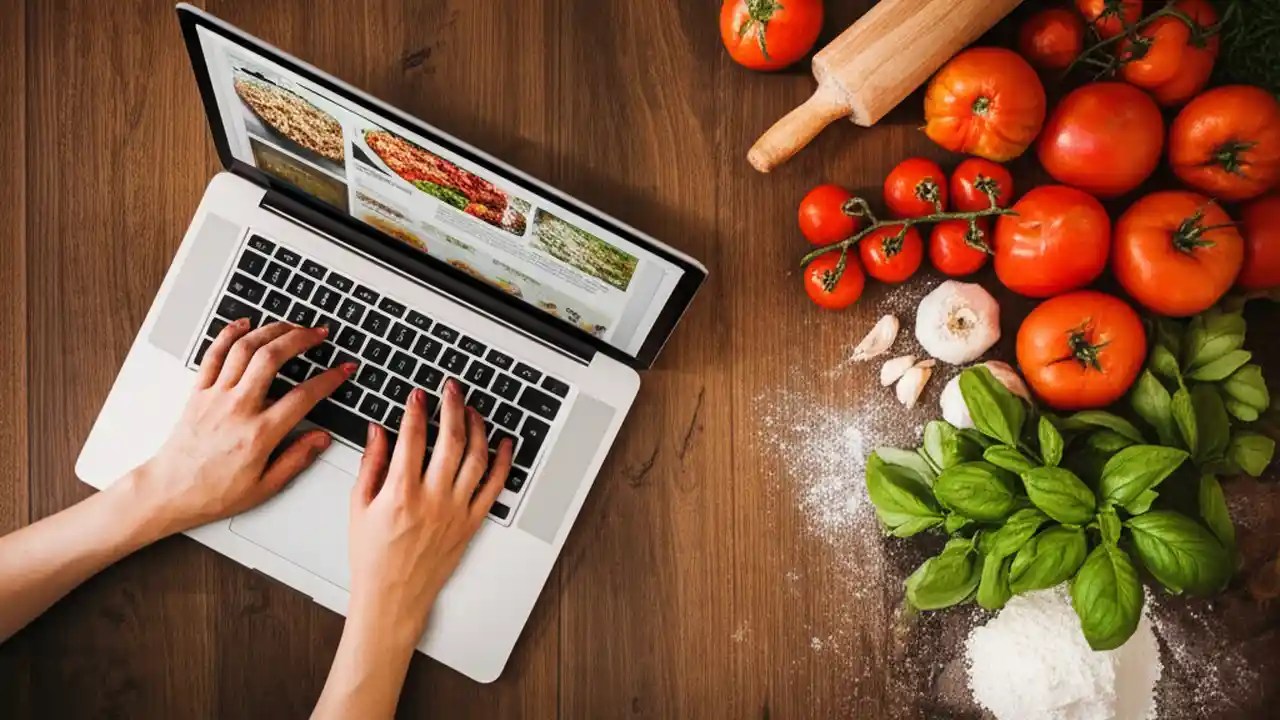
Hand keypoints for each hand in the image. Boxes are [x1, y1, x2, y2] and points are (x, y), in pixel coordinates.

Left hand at [128, 319, 353, 535]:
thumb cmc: (214, 492)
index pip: (303, 396)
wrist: (170, 490)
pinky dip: (230, 334)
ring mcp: (216, 396)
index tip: (343, 369)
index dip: (328, 379)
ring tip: (291, 325)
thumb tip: (321, 438)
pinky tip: (245, 324)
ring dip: (271, 330)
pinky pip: (214, 354)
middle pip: (272, 358)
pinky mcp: (198, 392)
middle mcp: (238, 408)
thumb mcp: (265, 486)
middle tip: (319, 334)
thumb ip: (297, 458)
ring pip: (245, 348)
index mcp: (259, 434)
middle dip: (300, 338)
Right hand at [346, 377, 512, 646]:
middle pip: (451, 439)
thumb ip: (370, 465)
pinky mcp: (471, 523)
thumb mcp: (358, 507)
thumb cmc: (372, 558)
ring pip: (476, 457)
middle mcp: (433, 499)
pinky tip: (504, 443)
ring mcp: (456, 511)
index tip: (418, 395)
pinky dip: (503, 461)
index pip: (412, 438)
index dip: (415, 410)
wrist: (393, 598)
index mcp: (400, 493)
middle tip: (451, 389)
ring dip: (477, 427)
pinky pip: (494, 486)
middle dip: (452, 406)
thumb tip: (377, 431)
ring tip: (472, 409)